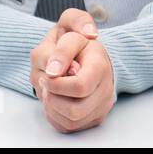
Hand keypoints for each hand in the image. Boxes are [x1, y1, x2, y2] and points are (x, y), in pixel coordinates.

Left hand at [29, 9, 114, 131]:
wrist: (89, 53)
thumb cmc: (78, 39)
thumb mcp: (71, 26)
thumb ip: (62, 45)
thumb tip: (54, 70)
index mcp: (100, 65)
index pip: (79, 86)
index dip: (56, 84)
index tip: (47, 74)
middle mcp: (105, 89)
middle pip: (74, 110)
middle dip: (53, 97)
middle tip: (46, 82)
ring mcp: (101, 106)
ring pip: (70, 121)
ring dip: (52, 106)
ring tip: (51, 89)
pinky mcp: (93, 118)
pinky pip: (68, 126)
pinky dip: (55, 115)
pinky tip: (56, 98)